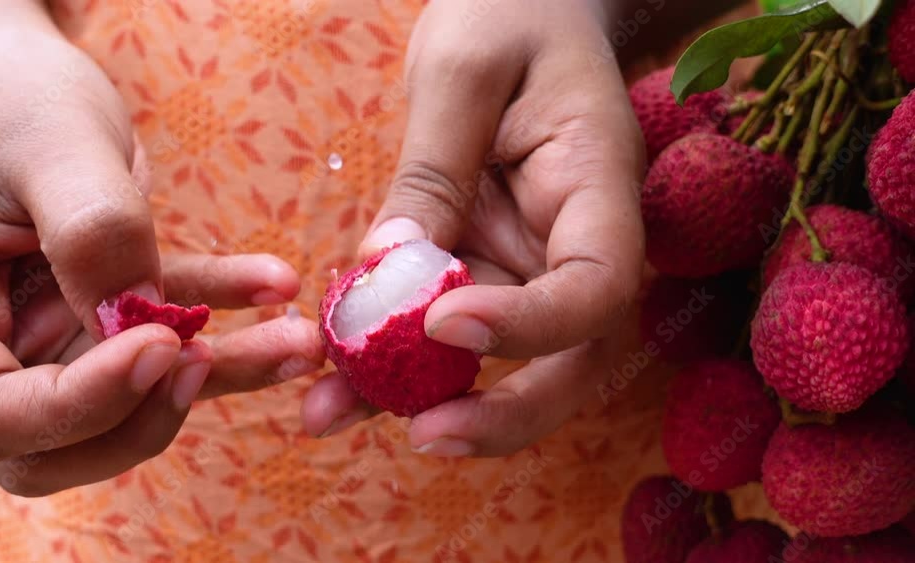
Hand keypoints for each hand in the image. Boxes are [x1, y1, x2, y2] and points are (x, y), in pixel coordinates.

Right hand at [0, 6, 322, 495]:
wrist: (26, 74)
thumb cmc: (10, 98)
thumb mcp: (44, 146)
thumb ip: (90, 233)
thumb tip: (146, 325)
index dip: (79, 405)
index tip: (156, 347)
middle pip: (59, 444)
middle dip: (144, 418)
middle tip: (203, 361)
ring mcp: (55, 336)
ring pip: (136, 398)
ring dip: (220, 373)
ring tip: (297, 342)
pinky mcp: (114, 311)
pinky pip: (177, 329)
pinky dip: (227, 315)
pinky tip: (274, 286)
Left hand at [302, 0, 644, 454]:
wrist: (527, 14)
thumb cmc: (509, 18)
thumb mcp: (462, 71)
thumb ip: (432, 169)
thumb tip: (388, 272)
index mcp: (600, 189)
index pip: (596, 286)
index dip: (533, 324)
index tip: (447, 320)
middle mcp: (576, 244)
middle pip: (573, 359)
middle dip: (504, 410)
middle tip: (424, 433)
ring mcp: (529, 264)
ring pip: (499, 360)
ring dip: (422, 397)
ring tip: (331, 415)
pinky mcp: (481, 268)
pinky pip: (443, 330)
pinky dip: (391, 361)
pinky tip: (330, 381)